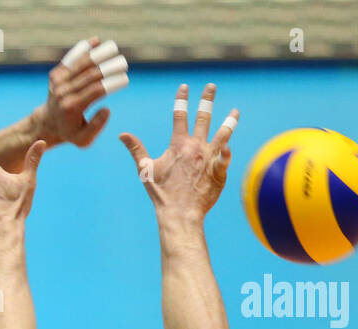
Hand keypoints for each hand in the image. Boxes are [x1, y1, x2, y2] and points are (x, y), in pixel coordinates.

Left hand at [32, 37, 118, 147]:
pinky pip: (71, 60)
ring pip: (80, 64)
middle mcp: (63, 93)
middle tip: (124, 62)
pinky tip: (96, 41)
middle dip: (108, 67)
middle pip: (90, 75)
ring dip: (98, 54)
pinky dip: (83, 49)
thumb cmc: (71, 132)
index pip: (96, 91)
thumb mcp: (83, 139)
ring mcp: (58, 82)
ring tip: (114, 48)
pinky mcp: (55, 74)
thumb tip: (107, 109)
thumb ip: (96, 126)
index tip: (125, 78)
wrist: (48, 123)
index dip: (112, 83)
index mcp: (72, 108)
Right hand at [118, 83, 238, 221]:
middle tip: (211, 86)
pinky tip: (229, 146)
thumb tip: (122, 134)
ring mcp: (210, 158)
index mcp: (178, 144)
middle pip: (203, 117)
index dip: (182, 99)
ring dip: (229, 121)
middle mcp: (196, 146)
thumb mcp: (145, 169)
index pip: (180, 115)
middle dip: (207, 99)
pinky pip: (226, 157)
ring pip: (223, 134)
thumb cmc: (161, 193)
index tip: (184, 87)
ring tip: (235, 112)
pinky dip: (228, 152)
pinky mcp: (219, 171)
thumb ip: (136, 149)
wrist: (180, 213)